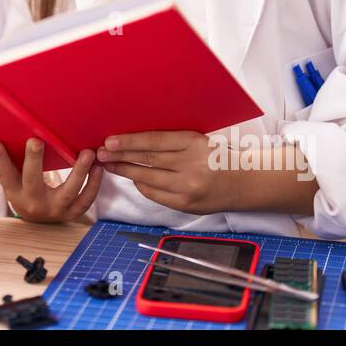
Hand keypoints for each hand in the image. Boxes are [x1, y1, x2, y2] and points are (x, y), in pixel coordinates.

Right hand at [0, 138, 102, 222]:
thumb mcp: (15, 181)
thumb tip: (4, 131)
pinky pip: (86, 200)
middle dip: (34, 160)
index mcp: (15, 193)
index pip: (4, 175)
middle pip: (32, 181)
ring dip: (79, 171)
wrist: (39, 222)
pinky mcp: (72, 213)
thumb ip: (13, 162)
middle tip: (36, 141)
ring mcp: (54, 210)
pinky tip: (98, 167)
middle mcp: (33, 203)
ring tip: (87, 153)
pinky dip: (94, 184)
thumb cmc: (26, 191)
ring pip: (68, 192)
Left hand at [97, 130, 229, 214]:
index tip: (109, 141)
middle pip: (147, 159)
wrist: (244, 183)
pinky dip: (142, 186)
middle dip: (120, 156)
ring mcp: (187, 188)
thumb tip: (136, 140)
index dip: (129, 141)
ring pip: (147, 178)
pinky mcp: (185, 205)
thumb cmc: (218, 157)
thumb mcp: (199, 141)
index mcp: (194, 143)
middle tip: (101, 153)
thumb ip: (173, 141)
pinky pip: (155, 194)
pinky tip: (132, 179)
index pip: (154, 141)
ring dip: (126, 171)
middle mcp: (190, 166)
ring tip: (110, 165)